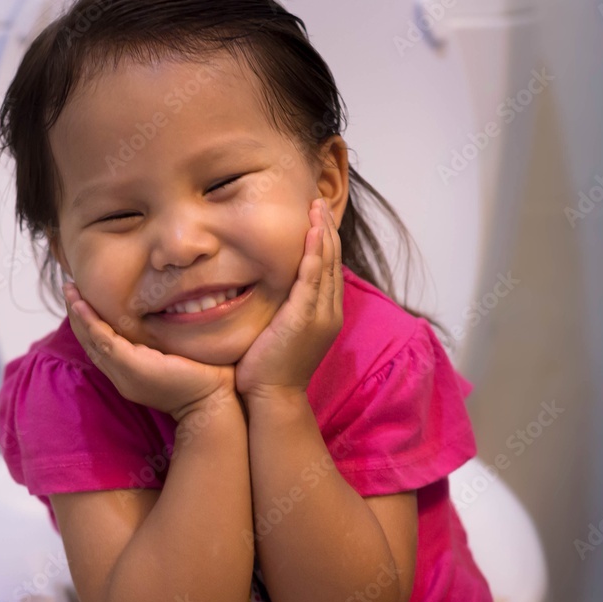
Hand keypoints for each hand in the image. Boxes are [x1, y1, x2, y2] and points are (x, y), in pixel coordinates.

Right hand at [62, 282, 236, 421]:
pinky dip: (89, 322)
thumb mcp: (176, 356)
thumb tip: (165, 317)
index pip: (101, 345)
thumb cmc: (204, 378)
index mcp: (130, 373)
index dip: (89, 322)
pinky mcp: (132, 367)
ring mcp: (124, 373)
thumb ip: (162, 342)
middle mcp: (121, 376)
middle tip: (68, 288)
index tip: (82, 299)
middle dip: (76, 314)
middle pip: (90, 342)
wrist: (212, 403)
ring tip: (69, 290)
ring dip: (78, 314)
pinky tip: (82, 305)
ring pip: (91, 340)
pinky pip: (103, 341)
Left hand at [235, 198, 342, 402]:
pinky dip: (313, 252)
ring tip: (317, 206)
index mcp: (325, 315)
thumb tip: (273, 296)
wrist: (272, 399)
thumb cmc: (269, 372)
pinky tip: (312, 231)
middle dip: (326, 229)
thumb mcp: (282, 335)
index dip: (325, 242)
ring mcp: (320, 315)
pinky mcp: (305, 317)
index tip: (317, 218)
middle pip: (332, 261)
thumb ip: (284, 312)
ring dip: (322, 232)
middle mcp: (329, 312)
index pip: (328, 270)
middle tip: (319, 202)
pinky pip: (312, 277)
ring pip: (325, 264)